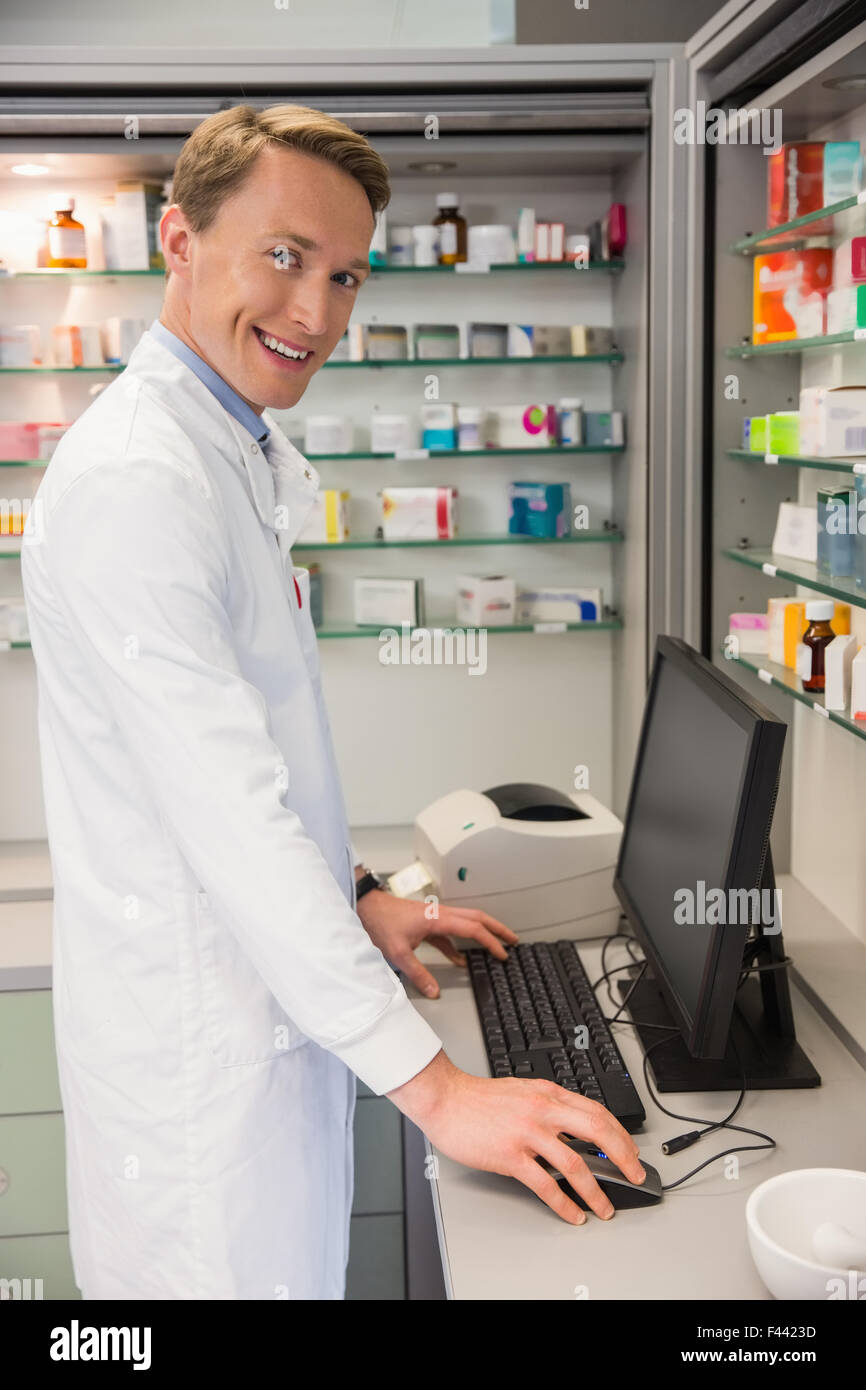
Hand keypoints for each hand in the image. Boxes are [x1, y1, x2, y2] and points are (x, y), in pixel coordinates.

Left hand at [356, 889, 517, 997]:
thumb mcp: (398, 953)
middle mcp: (441, 914)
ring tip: (494, 947)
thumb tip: (434, 991)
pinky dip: (459, 945)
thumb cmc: (381, 923)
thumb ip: (418, 974)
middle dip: (497, 929)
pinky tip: (460, 960)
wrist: (366, 907)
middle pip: (477, 918)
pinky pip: (450, 933)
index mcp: (438, 919)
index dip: (491, 941)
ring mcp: (435, 917)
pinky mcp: (428, 923)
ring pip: (466, 922)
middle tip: (513, 940)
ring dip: (482, 933)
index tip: (502, 953)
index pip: (473, 928)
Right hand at [387, 1051, 645, 1224]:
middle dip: (624, 1157)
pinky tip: (573, 1213)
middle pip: (597, 1131)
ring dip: (596, 1190)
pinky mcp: (510, 1155)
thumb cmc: (478, 1098)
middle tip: (635, 1176)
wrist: (445, 1099)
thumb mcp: (522, 1092)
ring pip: (575, 1163)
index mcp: (548, 1093)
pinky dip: (564, 1203)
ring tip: (605, 1207)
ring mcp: (528, 1132)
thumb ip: (548, 1107)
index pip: (597, 1111)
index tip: (630, 1151)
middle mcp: (543, 1110)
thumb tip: (573, 1131)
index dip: (620, 1134)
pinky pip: (546, 1184)